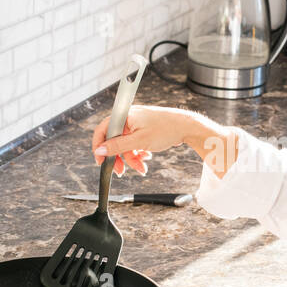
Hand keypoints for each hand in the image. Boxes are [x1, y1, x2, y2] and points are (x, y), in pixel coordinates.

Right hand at [92, 105, 207, 176]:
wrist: (187, 127)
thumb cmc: (166, 129)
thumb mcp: (139, 141)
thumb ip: (117, 146)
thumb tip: (100, 151)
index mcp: (124, 115)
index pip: (103, 130)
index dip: (99, 147)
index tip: (100, 161)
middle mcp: (128, 118)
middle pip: (114, 140)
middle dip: (119, 157)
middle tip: (120, 171)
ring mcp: (136, 123)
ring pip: (126, 145)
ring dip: (132, 158)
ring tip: (141, 167)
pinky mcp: (143, 129)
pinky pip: (134, 143)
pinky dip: (138, 152)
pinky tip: (146, 157)